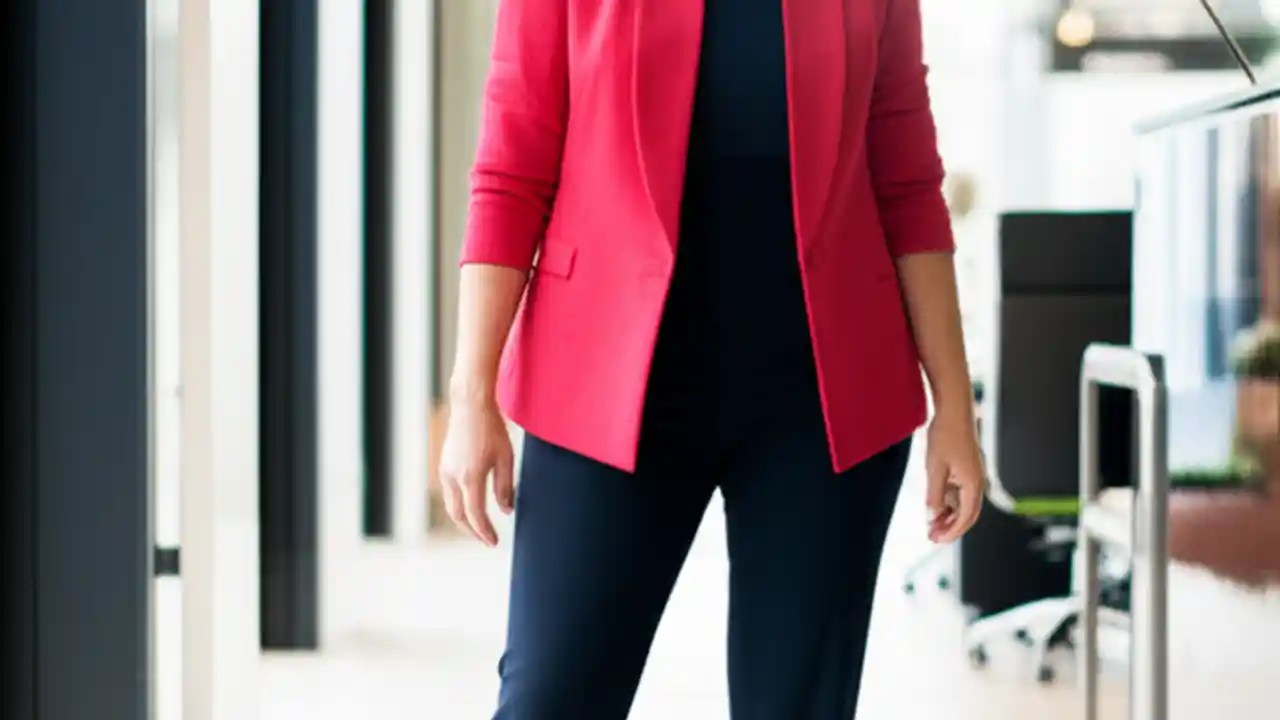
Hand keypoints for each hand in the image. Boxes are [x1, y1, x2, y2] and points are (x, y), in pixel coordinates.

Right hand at [438, 399, 514, 546]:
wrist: (470, 407)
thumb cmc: (492, 430)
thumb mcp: (506, 458)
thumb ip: (505, 487)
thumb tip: (506, 511)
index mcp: (471, 476)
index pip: (475, 514)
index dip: (484, 531)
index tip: (493, 542)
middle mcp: (453, 477)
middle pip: (458, 516)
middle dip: (472, 531)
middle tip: (487, 540)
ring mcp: (445, 471)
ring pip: (451, 506)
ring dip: (464, 520)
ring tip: (480, 527)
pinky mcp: (443, 466)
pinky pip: (449, 494)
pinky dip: (459, 505)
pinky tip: (471, 506)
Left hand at [925, 410, 984, 543]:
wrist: (953, 409)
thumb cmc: (946, 435)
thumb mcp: (935, 468)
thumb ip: (935, 495)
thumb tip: (933, 516)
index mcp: (973, 483)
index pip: (966, 517)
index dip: (952, 531)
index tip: (938, 539)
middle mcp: (977, 481)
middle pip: (968, 514)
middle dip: (952, 528)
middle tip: (934, 536)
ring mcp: (972, 474)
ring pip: (963, 503)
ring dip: (949, 515)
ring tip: (931, 523)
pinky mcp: (966, 468)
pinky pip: (959, 491)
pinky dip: (949, 501)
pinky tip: (936, 505)